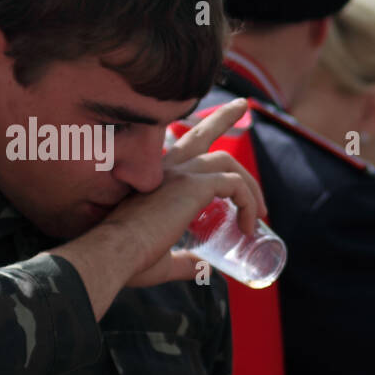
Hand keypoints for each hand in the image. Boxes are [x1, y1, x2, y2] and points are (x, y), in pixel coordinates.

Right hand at [103, 98, 266, 287]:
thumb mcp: (160, 259)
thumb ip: (181, 262)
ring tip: (262, 212)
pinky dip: (249, 204)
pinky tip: (250, 227)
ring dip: (251, 184)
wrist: (113, 253)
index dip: (202, 146)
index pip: (181, 150)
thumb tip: (200, 268)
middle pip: (201, 131)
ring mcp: (180, 173)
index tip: (221, 164)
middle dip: (224, 116)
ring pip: (228, 161)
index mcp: (153, 178)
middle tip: (244, 106)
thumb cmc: (128, 259)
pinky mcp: (193, 185)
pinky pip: (236, 184)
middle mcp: (165, 167)